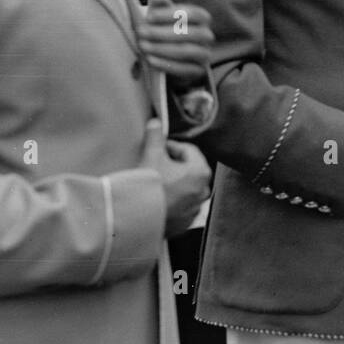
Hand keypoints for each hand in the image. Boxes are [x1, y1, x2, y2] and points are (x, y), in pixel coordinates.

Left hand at [139, 0, 213, 86]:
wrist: (167, 56)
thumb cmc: (164, 30)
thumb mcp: (161, 17)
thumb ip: (160, 6)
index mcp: (202, 19)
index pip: (194, 14)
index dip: (172, 14)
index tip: (149, 17)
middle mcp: (207, 36)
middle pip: (192, 33)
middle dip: (163, 32)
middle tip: (141, 32)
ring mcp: (205, 54)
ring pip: (189, 51)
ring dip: (163, 48)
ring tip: (143, 46)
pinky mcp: (199, 71)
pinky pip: (186, 69)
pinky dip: (167, 65)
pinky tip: (150, 60)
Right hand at [140, 119, 211, 236]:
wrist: (139, 219)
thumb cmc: (149, 186)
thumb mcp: (151, 156)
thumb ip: (156, 137)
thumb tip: (156, 123)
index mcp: (201, 171)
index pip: (188, 150)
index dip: (171, 146)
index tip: (157, 149)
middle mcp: (204, 190)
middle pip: (187, 168)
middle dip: (172, 164)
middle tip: (154, 164)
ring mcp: (196, 207)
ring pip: (185, 187)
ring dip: (173, 182)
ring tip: (155, 182)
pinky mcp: (187, 221)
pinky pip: (181, 204)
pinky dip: (172, 199)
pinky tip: (157, 198)